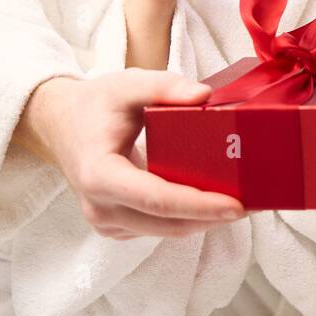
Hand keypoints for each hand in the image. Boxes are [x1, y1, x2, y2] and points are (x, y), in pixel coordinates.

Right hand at [27, 71, 245, 238]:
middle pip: (166, 222)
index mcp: (98, 174)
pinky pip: (158, 229)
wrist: (61, 124)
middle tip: (254, 202)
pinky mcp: (116, 225)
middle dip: (212, 216)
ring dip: (204, 220)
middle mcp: (99, 206)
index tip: (236, 205)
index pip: (156, 198)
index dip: (198, 204)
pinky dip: (187, 219)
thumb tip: (205, 96)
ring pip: (166, 230)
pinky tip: (213, 203)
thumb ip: (166, 86)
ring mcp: (106, 221)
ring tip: (243, 203)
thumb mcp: (128, 84)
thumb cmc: (96, 104)